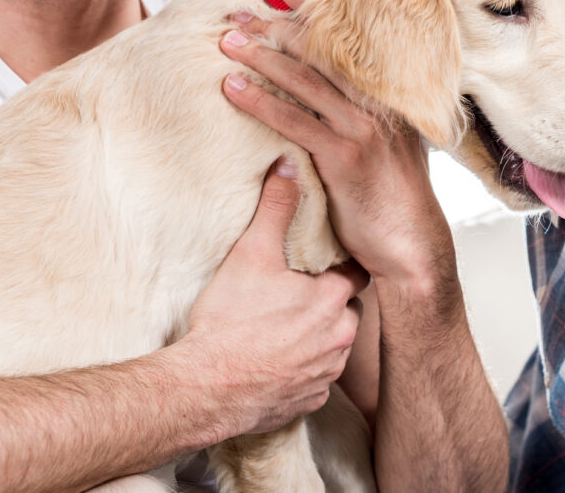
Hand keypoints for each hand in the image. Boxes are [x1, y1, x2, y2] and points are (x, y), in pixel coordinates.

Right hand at [176, 159, 368, 435]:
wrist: (208, 387)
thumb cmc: (231, 320)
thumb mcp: (252, 253)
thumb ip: (276, 207)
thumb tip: (288, 165)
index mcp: (334, 298)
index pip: (355, 272)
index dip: (338, 265)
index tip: (322, 263)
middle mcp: (342, 337)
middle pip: (347, 309)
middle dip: (328, 301)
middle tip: (296, 294)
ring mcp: (328, 372)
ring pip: (335, 344)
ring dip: (318, 335)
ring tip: (284, 326)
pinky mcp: (311, 400)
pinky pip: (317, 378)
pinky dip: (304, 368)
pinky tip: (278, 359)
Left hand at [220, 14, 449, 287]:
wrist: (413, 248)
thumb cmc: (394, 202)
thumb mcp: (389, 151)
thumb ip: (366, 122)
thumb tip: (335, 103)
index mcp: (388, 98)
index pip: (346, 45)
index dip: (315, 14)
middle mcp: (378, 104)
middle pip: (321, 53)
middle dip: (278, 28)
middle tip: (240, 14)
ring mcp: (362, 127)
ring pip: (304, 79)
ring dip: (261, 57)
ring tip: (228, 41)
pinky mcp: (344, 155)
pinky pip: (294, 119)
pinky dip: (260, 100)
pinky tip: (233, 88)